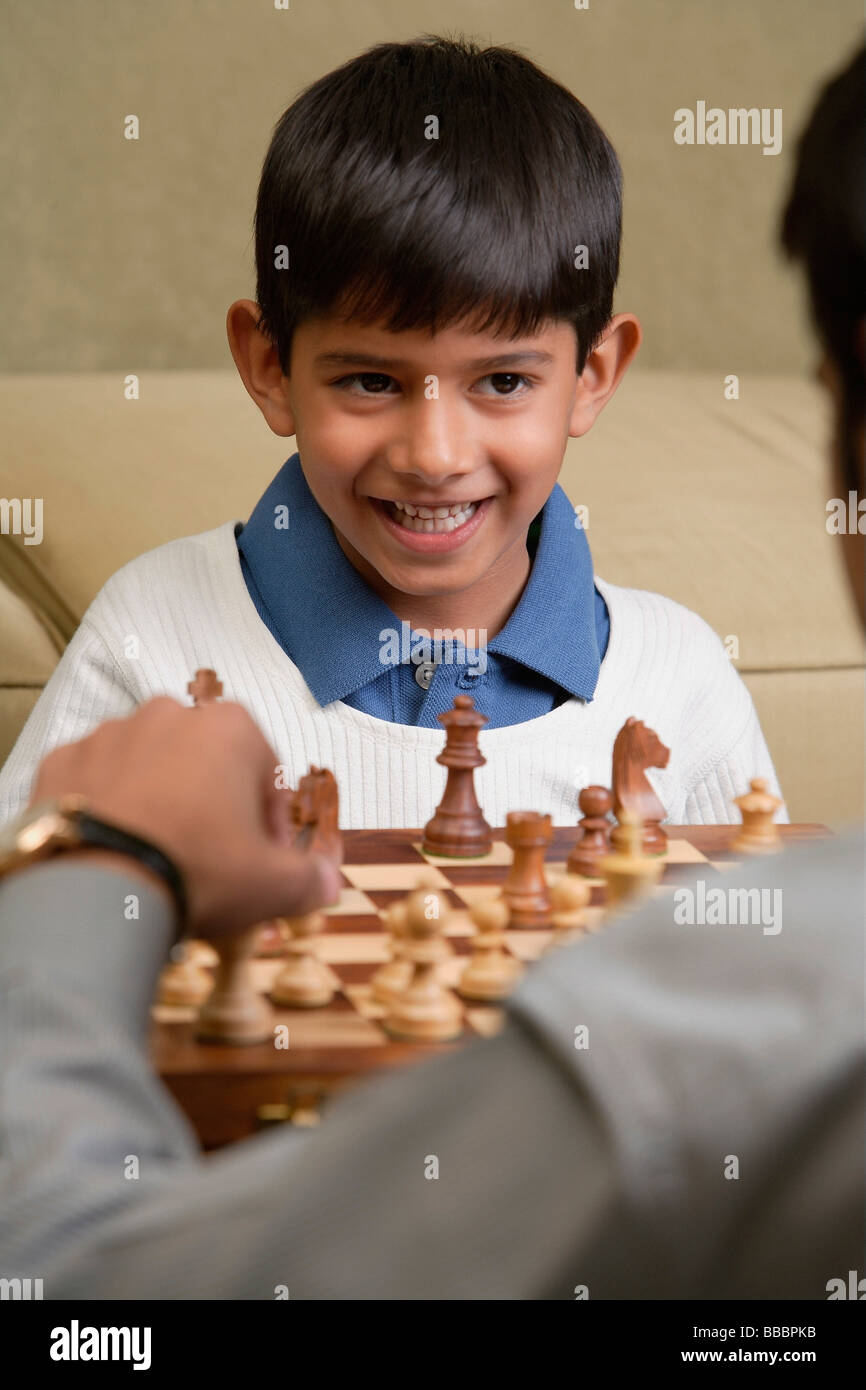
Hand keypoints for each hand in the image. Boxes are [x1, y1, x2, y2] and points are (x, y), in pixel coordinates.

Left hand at [29, 697, 341, 935]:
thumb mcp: (273, 886)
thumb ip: (311, 880)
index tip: (261, 865)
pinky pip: (95, 781)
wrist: (95, 890)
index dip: (270, 827)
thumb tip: (328, 884)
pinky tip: (113, 849)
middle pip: (206, 765)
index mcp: (232, 728)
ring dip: (158, 803)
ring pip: (148, 768)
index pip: (267, 775)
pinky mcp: (61, 760)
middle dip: (212, 807)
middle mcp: (170, 714)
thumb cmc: (199, 870)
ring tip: (156, 859)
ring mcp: (109, 733)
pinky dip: (106, 807)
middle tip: (209, 863)